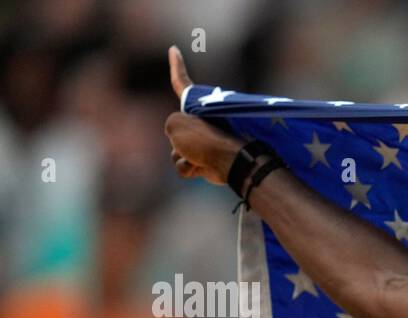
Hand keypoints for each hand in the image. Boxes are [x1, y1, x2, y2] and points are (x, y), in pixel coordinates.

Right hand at [164, 45, 244, 185]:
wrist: (229, 163)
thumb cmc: (204, 140)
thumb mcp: (174, 124)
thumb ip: (170, 128)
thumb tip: (184, 153)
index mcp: (194, 106)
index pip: (181, 82)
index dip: (176, 66)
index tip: (174, 49)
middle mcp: (198, 122)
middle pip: (172, 130)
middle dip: (177, 141)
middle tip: (195, 143)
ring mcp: (201, 142)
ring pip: (175, 151)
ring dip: (181, 156)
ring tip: (199, 155)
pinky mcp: (204, 161)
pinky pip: (182, 166)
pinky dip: (188, 169)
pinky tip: (200, 167)